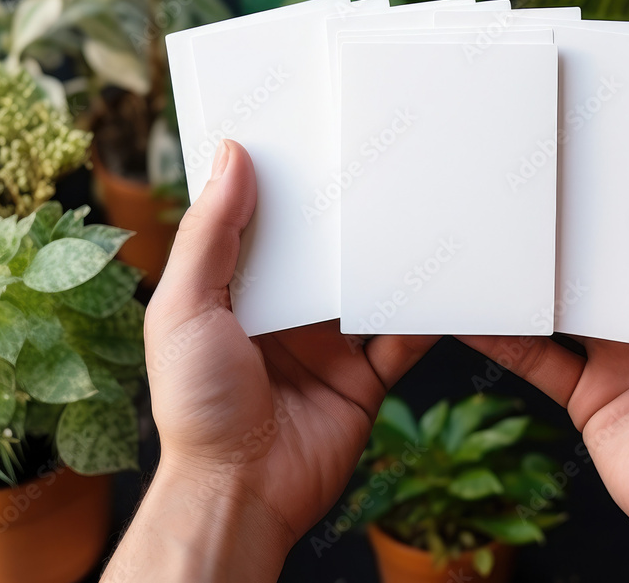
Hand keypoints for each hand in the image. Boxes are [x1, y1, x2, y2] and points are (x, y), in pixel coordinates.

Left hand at [105, 140, 435, 581]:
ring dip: (391, 256)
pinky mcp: (366, 375)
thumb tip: (232, 156)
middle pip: (326, 250)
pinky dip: (424, 314)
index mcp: (238, 290)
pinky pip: (403, 337)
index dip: (284, 182)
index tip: (311, 136)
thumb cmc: (197, 406)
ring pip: (369, 285)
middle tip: (378, 159)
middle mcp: (286, 311)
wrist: (243, 492)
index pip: (265, 223)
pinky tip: (442, 284)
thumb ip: (210, 235)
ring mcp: (329, 343)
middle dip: (349, 212)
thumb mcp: (186, 308)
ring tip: (419, 209)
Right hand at [459, 150, 628, 580]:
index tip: (603, 145)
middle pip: (602, 260)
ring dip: (530, 275)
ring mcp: (613, 351)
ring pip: (561, 302)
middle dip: (571, 226)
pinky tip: (473, 310)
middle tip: (530, 179)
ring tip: (490, 233)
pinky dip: (502, 335)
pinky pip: (533, 355)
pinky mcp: (582, 388)